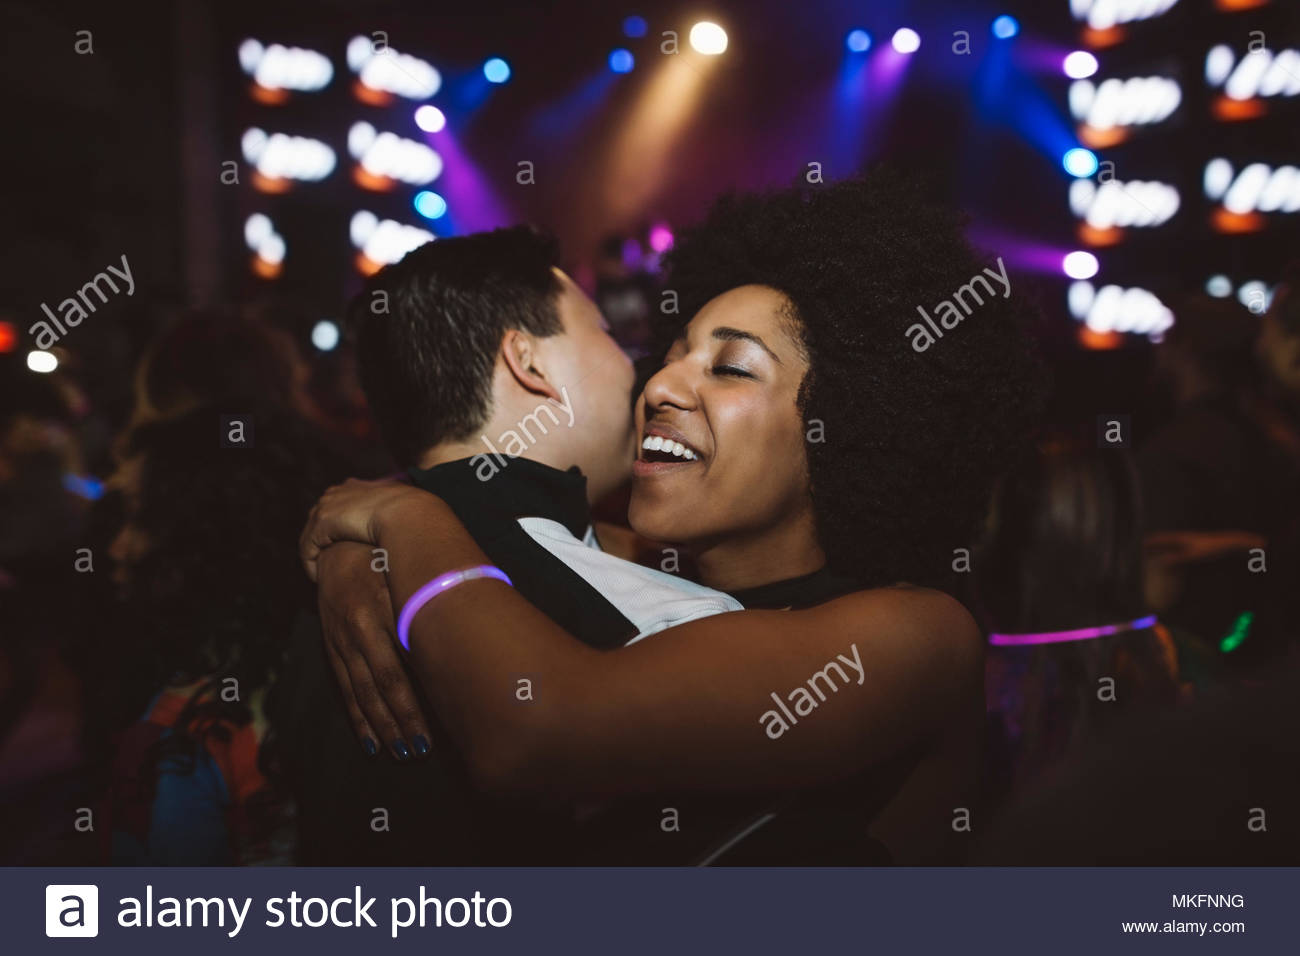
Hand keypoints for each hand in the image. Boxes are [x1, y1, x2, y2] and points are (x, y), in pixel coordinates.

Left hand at [299, 477, 421, 580]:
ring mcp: (329, 505)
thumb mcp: (411, 515)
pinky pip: (308, 548)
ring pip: (312, 535)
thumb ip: (404, 521)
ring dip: (317, 555)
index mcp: (360, 487)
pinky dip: (311, 564)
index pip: (342, 506)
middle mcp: (341, 492)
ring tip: (324, 575)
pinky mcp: (322, 522)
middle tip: (331, 564)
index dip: (343, 526)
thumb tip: (418, 533)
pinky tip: (318, 578)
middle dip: (325, 541)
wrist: (409, 515)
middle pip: (322, 519)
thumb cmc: (417, 518)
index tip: (347, 546)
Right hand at [316, 542, 432, 758]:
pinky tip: (371, 743)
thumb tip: (460, 650)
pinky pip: (345, 689)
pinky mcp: (331, 647)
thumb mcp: (410, 579)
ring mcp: (342, 640)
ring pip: (364, 693)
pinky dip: (358, 719)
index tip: (435, 730)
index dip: (416, 703)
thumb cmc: (388, 561)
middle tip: (419, 752)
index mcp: (385, 610)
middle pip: (384, 686)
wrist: (338, 546)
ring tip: (401, 754)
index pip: (402, 667)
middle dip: (402, 722)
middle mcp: (360, 628)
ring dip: (382, 727)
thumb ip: (430, 613)